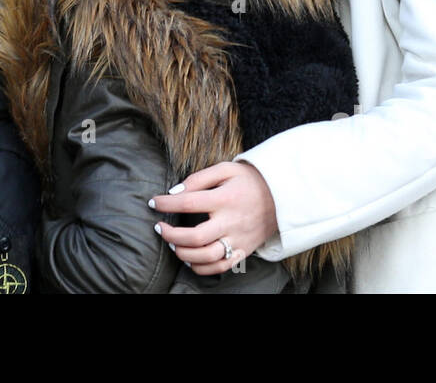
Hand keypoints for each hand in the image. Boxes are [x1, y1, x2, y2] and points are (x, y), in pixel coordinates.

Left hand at [149, 161, 277, 276]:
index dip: (166, 204)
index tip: (153, 203)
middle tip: (158, 228)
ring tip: (172, 244)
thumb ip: (199, 178)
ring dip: (183, 253)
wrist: (281, 196)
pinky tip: (189, 258)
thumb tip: (174, 192)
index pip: (188, 203)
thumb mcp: (225, 169)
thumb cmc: (248, 180)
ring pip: (206, 256)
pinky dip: (200, 267)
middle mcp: (231, 222)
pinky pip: (220, 267)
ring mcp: (238, 239)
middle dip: (170, 235)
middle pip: (195, 237)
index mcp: (225, 198)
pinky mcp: (243, 251)